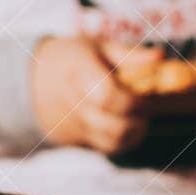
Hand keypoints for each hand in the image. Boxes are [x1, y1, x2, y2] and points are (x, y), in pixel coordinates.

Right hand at [30, 37, 155, 154]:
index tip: (142, 94)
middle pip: (114, 125)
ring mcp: (75, 125)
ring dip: (135, 130)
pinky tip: (129, 122)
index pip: (106, 96)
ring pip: (114, 140)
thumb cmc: (74, 59)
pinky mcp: (79, 140)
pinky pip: (109, 148)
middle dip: (138, 118)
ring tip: (138, 113)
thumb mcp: (97, 47)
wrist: (36, 82)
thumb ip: (129, 55)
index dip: (131, 100)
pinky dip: (126, 139)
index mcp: (79, 73)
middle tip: (144, 104)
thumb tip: (159, 57)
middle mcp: (74, 104)